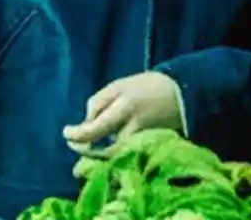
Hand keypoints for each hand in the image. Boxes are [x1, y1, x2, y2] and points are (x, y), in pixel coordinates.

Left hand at [62, 71, 183, 155]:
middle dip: (86, 154)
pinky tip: (102, 158)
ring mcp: (142, 142)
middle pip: (103, 152)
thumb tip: (86, 122)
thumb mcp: (119, 85)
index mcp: (124, 110)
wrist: (183, 94)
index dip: (76, 135)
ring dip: (97, 161)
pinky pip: (124, 157)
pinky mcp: (148, 148)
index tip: (66, 132)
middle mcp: (132, 130)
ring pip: (114, 158)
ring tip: (81, 165)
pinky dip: (111, 159)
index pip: (93, 131)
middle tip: (75, 147)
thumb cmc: (147, 86)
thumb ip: (98, 102)